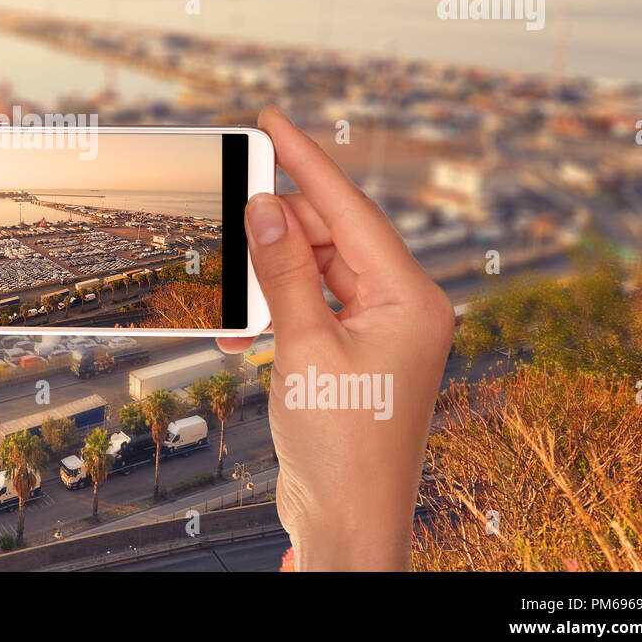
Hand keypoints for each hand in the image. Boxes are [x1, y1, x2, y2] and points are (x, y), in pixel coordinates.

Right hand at [221, 106, 455, 569]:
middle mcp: (400, 307)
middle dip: (277, 228)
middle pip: (331, 237)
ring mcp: (378, 332)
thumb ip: (282, 270)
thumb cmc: (343, 444)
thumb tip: (265, 206)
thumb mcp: (304, 346)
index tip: (273, 120)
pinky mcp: (353, 355)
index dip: (307, 160)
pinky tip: (240, 329)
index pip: (352, 208)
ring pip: (314, 273)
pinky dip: (272, 313)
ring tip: (231, 285)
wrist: (348, 521)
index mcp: (410, 297)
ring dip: (268, 279)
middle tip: (232, 200)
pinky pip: (308, 309)